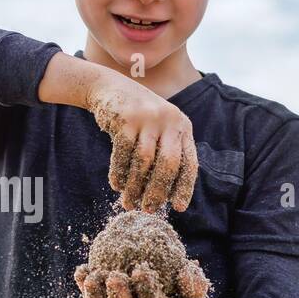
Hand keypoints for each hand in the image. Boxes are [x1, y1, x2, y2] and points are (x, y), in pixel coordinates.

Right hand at [85, 72, 197, 212]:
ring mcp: (148, 118)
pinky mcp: (126, 119)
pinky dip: (119, 173)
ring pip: (144, 162)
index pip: (189, 162)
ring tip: (129, 203)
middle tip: (148, 209)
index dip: (184, 187)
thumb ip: (163, 154)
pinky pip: (123, 154)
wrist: (109, 88)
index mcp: (182, 126)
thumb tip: (164, 195)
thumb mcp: (156, 130)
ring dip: (135, 187)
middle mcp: (169, 120)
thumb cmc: (135, 118)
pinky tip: (116, 185)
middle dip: (157, 191)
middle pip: (168, 164)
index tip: (178, 207)